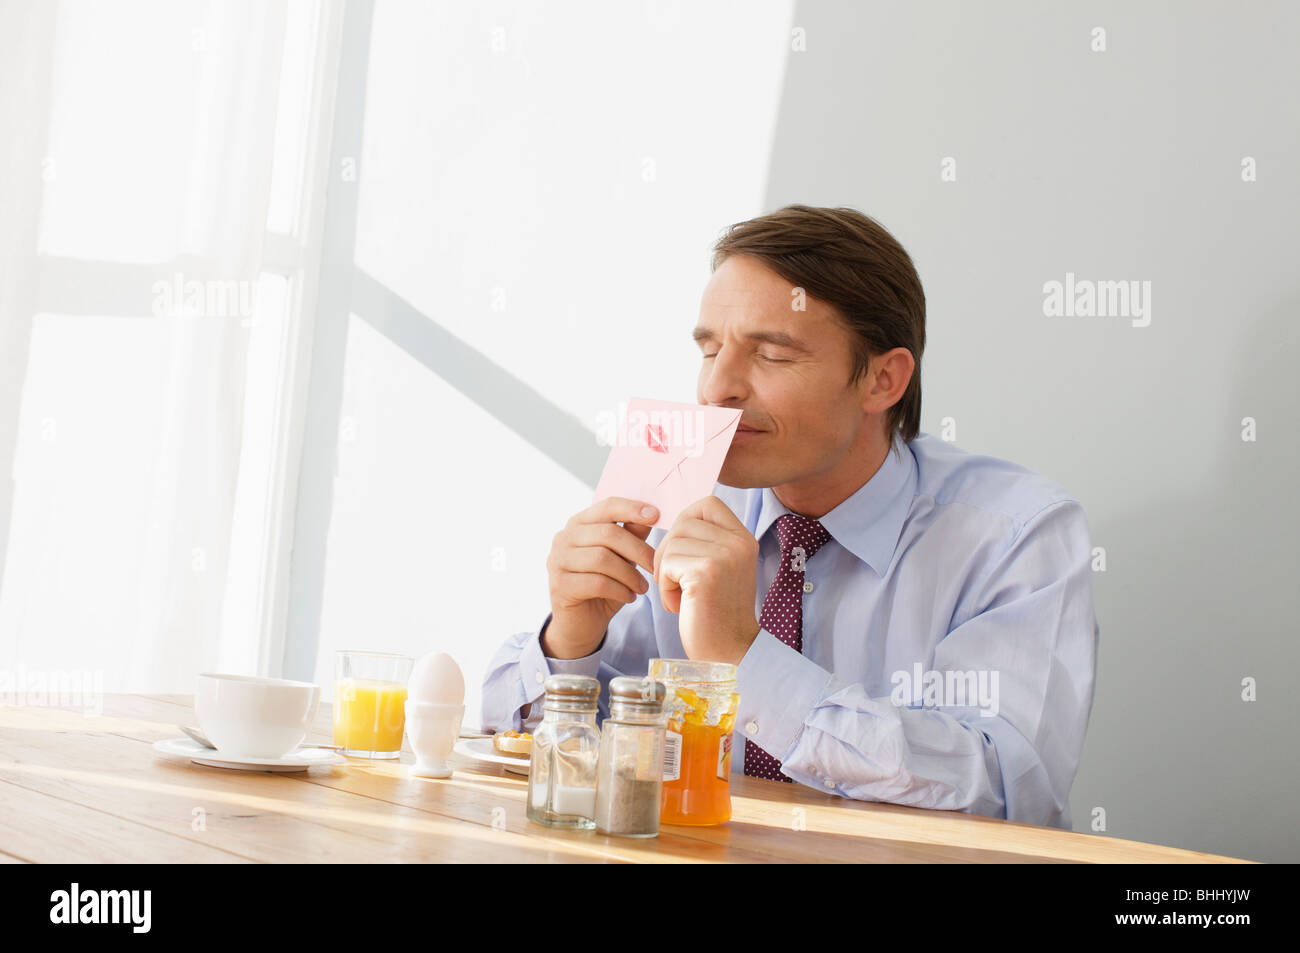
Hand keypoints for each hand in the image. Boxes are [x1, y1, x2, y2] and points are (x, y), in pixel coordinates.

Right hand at [544, 497, 657, 658]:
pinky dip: (619, 590)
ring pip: (602, 559)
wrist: (580, 624)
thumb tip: (653, 512)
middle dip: (638, 550)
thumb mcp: (621, 558)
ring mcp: (558, 560)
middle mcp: (564, 538)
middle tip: (655, 567)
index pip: (606, 506)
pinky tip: (629, 597)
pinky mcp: (560, 585)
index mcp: (579, 524)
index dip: (632, 509)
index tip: (656, 515)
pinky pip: (597, 583)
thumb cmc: (604, 586)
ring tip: (642, 587)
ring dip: (630, 575)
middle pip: (608, 534)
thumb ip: (631, 534)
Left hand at [654, 495, 760, 664]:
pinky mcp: (706, 573)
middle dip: (668, 550)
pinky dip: (666, 586)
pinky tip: (679, 605)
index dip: (685, 520)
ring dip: (666, 571)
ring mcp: (724, 556)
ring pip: (672, 543)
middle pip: (683, 523)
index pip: (707, 503)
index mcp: (743, 539)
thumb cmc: (715, 612)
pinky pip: (667, 564)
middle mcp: (738, 543)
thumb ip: (705, 542)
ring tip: (679, 595)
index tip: (680, 549)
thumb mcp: (719, 568)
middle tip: (673, 579)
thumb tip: (667, 518)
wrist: (729, 652)